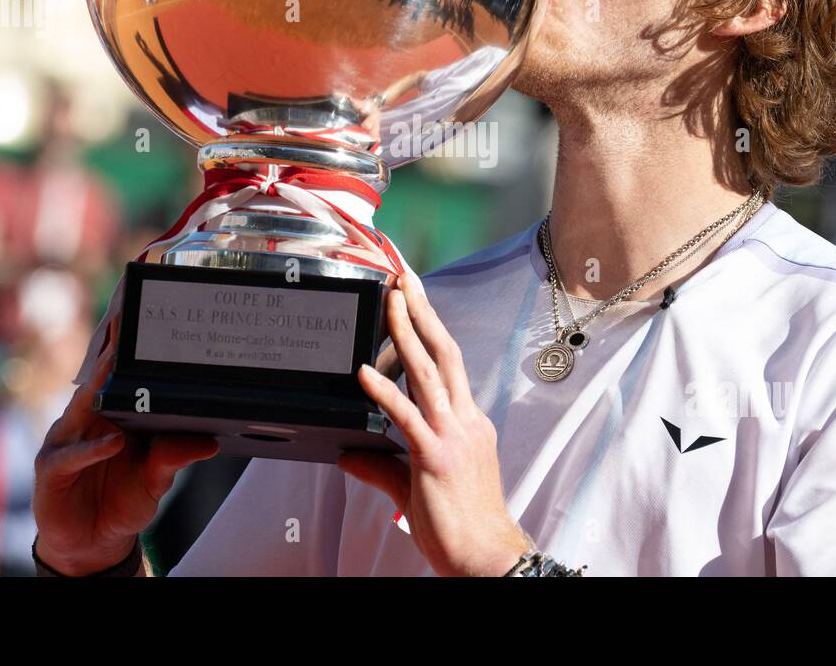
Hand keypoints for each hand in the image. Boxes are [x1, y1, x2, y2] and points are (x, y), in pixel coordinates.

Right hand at [31, 321, 220, 574]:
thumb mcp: (156, 479)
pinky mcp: (52, 471)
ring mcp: (66, 443)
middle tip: (122, 318)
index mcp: (110, 416)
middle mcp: (85, 422)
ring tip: (113, 362)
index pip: (117, 376)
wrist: (92, 544)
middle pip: (96, 380)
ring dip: (96, 384)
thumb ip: (174, 458)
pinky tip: (115, 442)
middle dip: (107, 350)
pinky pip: (74, 457)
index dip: (124, 347)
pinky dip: (94, 449)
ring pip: (81, 408)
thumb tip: (210, 442)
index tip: (138, 315)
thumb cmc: (120, 502)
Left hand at [337, 271, 531, 575]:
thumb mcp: (418, 486)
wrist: (487, 555)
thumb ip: (381, 464)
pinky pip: (406, 418)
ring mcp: (452, 437)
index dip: (431, 329)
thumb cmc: (463, 525)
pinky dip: (385, 391)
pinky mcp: (435, 458)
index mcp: (467, 423)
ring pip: (429, 373)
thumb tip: (348, 453)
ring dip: (408, 334)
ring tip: (391, 302)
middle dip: (423, 313)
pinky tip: (365, 372)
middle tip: (405, 279)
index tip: (416, 300)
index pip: (448, 364)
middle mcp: (464, 421)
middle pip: (444, 354)